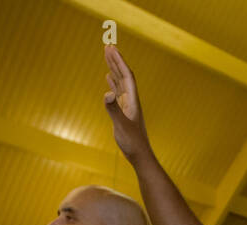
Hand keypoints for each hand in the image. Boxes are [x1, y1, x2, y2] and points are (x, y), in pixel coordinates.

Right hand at [103, 45, 151, 161]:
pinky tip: (109, 78)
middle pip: (124, 75)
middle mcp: (131, 100)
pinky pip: (117, 92)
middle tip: (107, 46)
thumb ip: (113, 109)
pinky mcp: (123, 111)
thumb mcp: (120, 126)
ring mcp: (127, 105)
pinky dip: (113, 83)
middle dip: (116, 60)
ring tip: (107, 56)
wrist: (140, 155)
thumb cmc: (132, 142)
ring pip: (120, 82)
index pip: (126, 75)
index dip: (119, 61)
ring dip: (114, 68)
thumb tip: (106, 94)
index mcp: (132, 100)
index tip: (111, 49)